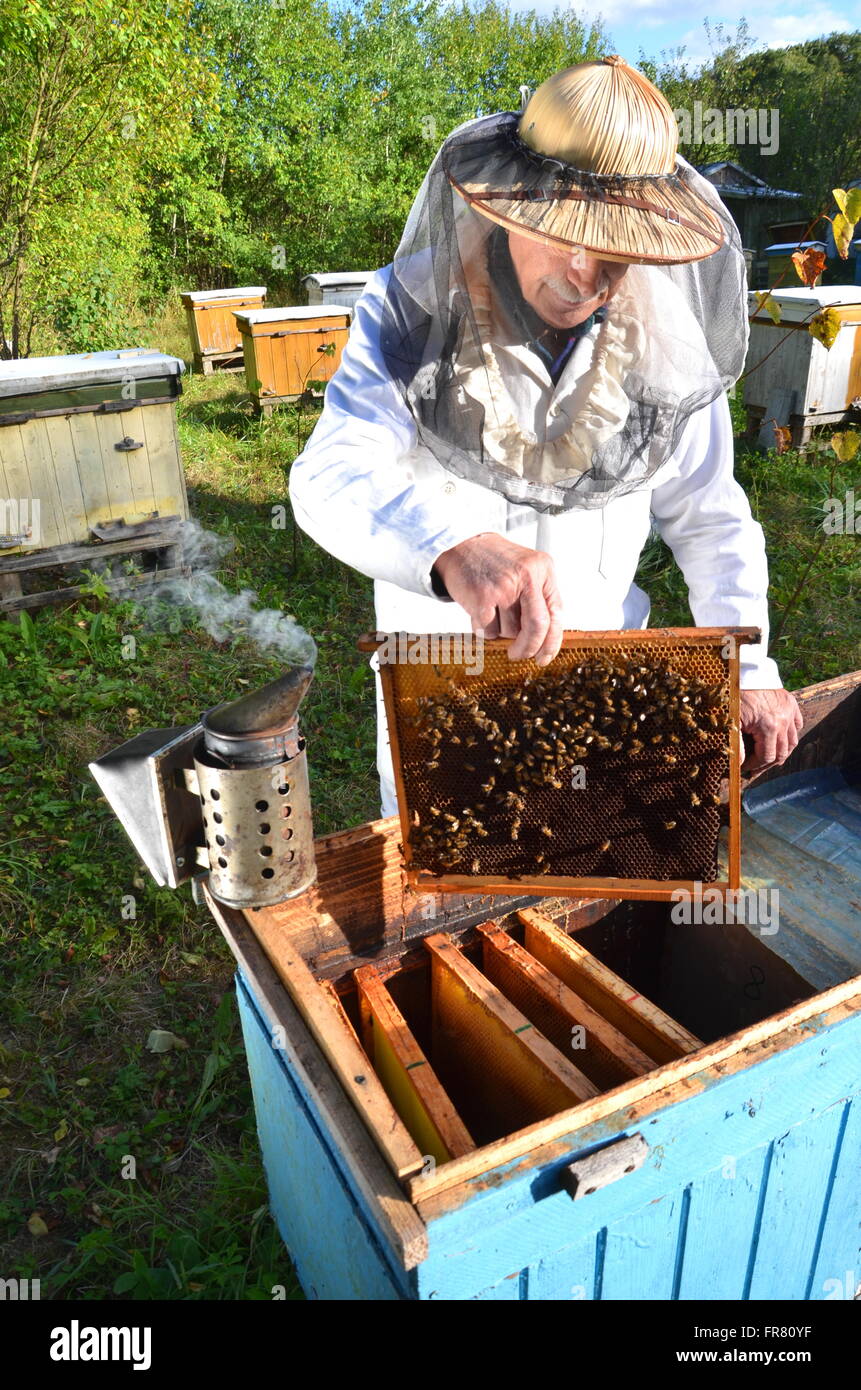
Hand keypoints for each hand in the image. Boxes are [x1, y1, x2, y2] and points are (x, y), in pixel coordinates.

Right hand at [432, 533, 563, 664]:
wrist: (460, 545)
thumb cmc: (494, 561)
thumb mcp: (526, 568)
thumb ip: (539, 597)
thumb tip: (545, 641)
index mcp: (543, 569)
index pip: (555, 614)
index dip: (551, 642)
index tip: (543, 657)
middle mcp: (527, 577)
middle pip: (537, 627)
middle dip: (528, 648)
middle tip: (519, 654)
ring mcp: (504, 587)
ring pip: (510, 632)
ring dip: (500, 631)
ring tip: (492, 610)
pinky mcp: (482, 597)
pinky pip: (489, 631)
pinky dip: (484, 629)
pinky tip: (480, 611)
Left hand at [739, 689, 802, 773]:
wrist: (745, 671)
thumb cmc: (736, 696)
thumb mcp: (732, 722)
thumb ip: (736, 745)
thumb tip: (738, 766)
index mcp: (769, 727)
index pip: (767, 757)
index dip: (755, 766)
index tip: (745, 768)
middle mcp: (783, 721)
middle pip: (782, 753)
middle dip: (769, 763)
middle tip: (757, 768)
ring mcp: (790, 711)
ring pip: (793, 741)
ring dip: (782, 752)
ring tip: (770, 758)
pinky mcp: (791, 703)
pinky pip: (797, 724)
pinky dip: (791, 734)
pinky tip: (781, 738)